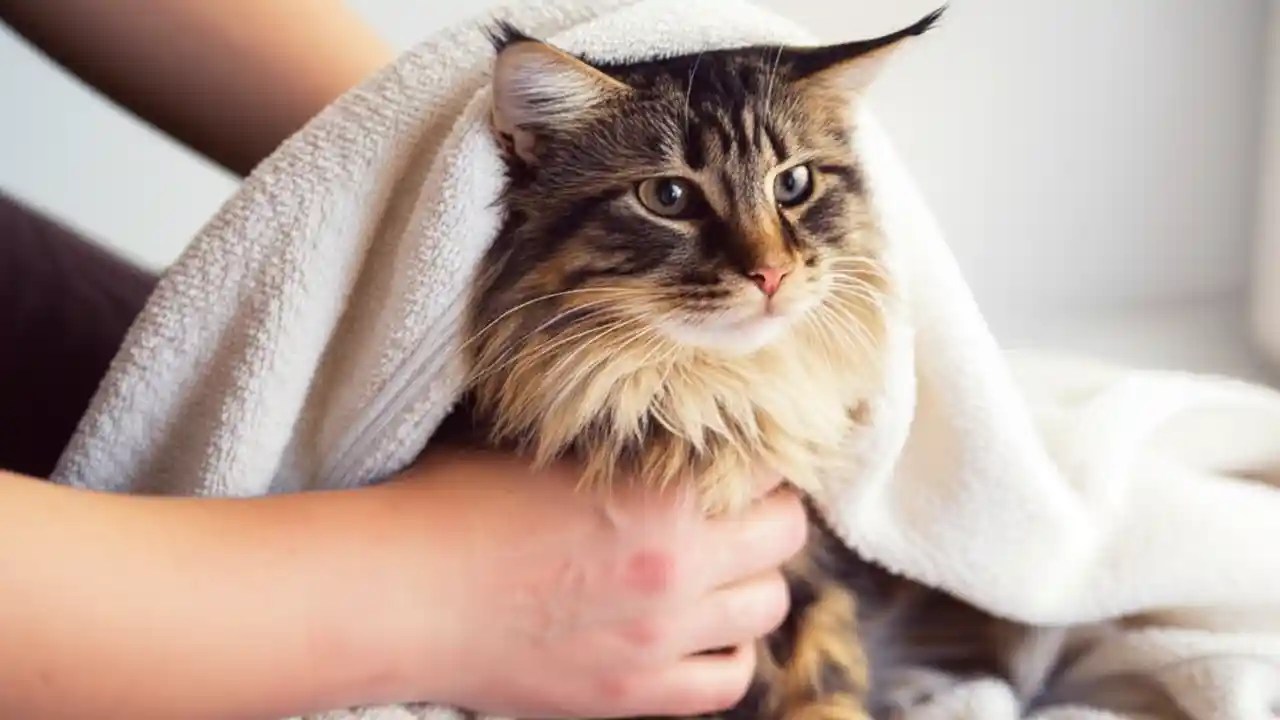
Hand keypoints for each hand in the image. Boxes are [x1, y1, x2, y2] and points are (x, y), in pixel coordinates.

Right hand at [374, 449, 806, 717]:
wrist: (398, 593)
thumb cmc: (455, 497)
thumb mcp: (542, 434)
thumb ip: (618, 420)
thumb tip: (662, 391)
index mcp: (660, 489)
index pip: (769, 464)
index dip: (759, 453)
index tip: (740, 452)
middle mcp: (678, 564)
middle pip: (785, 535)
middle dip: (766, 512)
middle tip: (733, 505)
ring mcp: (660, 637)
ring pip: (768, 607)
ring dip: (752, 581)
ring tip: (717, 566)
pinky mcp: (633, 693)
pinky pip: (728, 682)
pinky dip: (728, 653)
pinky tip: (700, 629)